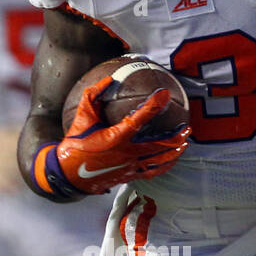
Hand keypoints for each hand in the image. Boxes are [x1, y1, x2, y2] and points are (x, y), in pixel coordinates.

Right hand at [47, 76, 189, 196]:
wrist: (69, 174)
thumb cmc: (75, 145)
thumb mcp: (82, 117)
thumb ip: (93, 96)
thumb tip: (108, 79)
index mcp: (116, 137)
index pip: (140, 118)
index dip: (154, 105)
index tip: (164, 94)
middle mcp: (127, 153)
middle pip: (159, 145)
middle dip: (176, 136)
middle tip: (187, 128)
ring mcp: (130, 167)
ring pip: (159, 161)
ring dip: (174, 152)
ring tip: (184, 144)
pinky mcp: (129, 176)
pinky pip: (152, 172)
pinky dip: (164, 166)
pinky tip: (170, 160)